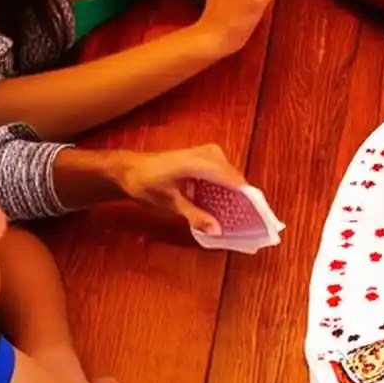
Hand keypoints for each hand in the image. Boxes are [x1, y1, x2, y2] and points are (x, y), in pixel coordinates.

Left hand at [113, 144, 246, 233]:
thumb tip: (217, 230)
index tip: (254, 217)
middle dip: (239, 198)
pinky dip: (224, 187)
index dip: (245, 198)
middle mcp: (208, 153)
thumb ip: (195, 215)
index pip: (233, 179)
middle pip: (234, 178)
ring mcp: (208, 152)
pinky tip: (222, 204)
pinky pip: (223, 172)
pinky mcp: (206, 156)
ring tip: (234, 215)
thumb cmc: (146, 183)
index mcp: (199, 163)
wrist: (129, 169)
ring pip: (230, 175)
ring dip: (232, 194)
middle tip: (242, 221)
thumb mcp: (170, 203)